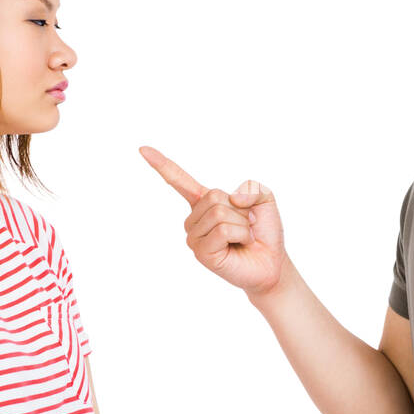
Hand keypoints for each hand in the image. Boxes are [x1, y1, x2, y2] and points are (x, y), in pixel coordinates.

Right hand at [138, 145, 286, 296]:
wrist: (271, 263)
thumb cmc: (264, 232)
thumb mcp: (264, 199)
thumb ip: (252, 188)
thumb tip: (234, 198)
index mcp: (204, 202)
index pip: (179, 180)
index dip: (162, 164)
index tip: (142, 149)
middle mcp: (194, 218)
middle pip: (213, 196)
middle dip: (239, 209)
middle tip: (245, 226)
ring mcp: (195, 236)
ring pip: (219, 213)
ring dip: (242, 224)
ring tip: (243, 237)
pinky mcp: (201, 252)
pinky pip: (222, 230)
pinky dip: (240, 234)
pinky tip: (240, 245)